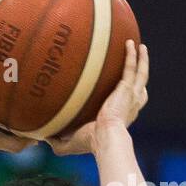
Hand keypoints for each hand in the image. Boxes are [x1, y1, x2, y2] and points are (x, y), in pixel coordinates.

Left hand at [47, 39, 148, 155]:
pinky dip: (130, 55)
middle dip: (141, 72)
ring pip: (141, 73)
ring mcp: (132, 96)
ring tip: (139, 46)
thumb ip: (58, 141)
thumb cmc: (90, 143)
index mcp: (122, 115)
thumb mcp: (71, 143)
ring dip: (142, 59)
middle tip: (138, 61)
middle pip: (140, 85)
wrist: (103, 138)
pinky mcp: (127, 89)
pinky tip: (128, 43)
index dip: (129, 94)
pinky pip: (131, 68)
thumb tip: (43, 138)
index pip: (129, 103)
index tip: (125, 87)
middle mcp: (131, 104)